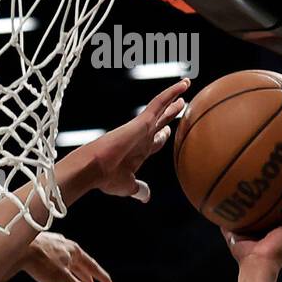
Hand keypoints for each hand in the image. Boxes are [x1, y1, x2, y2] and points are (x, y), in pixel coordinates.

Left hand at [22, 231, 112, 281]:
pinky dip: (60, 263)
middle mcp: (66, 245)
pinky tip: (54, 263)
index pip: (93, 267)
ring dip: (73, 269)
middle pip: (81, 263)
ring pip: (67, 258)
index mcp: (75, 252)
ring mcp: (52, 243)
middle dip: (87, 276)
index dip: (102, 278)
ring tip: (75, 276)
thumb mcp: (63, 281)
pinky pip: (54, 254)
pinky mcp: (40, 243)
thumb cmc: (40, 263)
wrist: (17, 246)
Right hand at [85, 79, 189, 201]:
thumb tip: (145, 197)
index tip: (168, 131)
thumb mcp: (129, 186)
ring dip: (174, 97)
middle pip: (160, 121)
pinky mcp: (142, 120)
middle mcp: (141, 137)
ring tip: (185, 85)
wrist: (96, 168)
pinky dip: (171, 93)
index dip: (162, 136)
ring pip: (162, 108)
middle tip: (180, 104)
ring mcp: (142, 128)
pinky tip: (183, 85)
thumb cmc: (108, 178)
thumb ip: (139, 189)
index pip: (155, 141)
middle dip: (170, 113)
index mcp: (139, 152)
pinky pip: (159, 102)